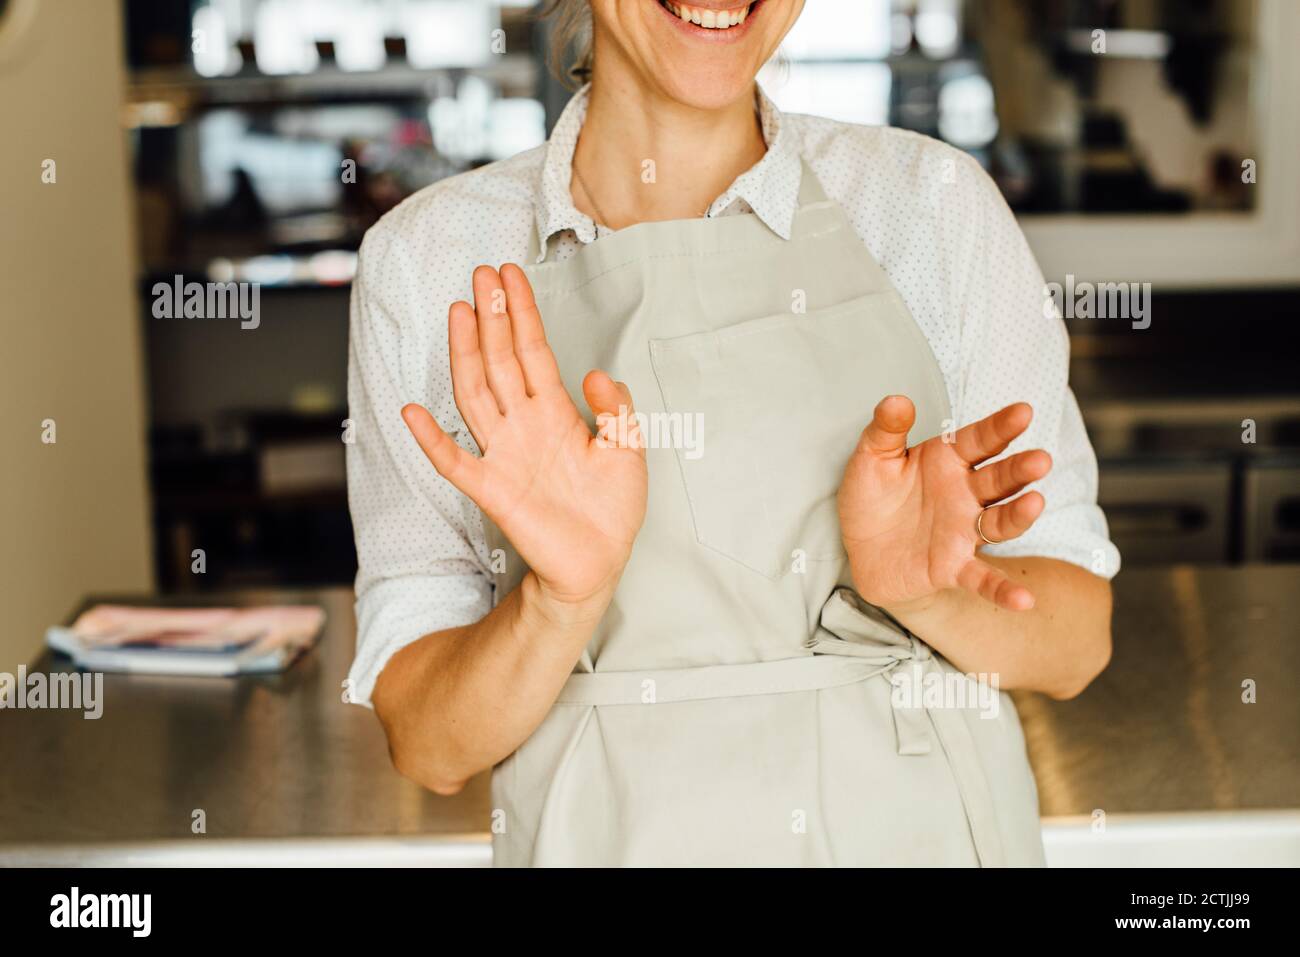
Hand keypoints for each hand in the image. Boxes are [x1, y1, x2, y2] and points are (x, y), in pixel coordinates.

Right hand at [401, 264, 647, 608]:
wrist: (600, 562)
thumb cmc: (611, 508)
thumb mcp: (627, 449)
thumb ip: (615, 409)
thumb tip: (595, 372)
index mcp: (555, 412)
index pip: (533, 352)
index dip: (522, 314)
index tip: (510, 275)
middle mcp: (524, 425)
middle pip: (501, 361)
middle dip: (492, 317)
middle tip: (482, 275)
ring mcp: (504, 454)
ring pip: (477, 394)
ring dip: (466, 354)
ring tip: (459, 312)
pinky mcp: (493, 491)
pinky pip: (455, 462)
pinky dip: (432, 440)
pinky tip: (413, 412)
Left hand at [837, 396, 1050, 611]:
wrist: (863, 551)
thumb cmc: (874, 497)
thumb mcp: (871, 458)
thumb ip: (885, 430)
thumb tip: (896, 399)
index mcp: (948, 460)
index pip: (980, 440)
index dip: (1001, 426)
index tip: (1023, 411)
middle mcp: (965, 494)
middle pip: (998, 480)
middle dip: (1019, 470)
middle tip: (1040, 460)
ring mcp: (963, 531)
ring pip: (999, 523)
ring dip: (1019, 515)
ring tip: (1035, 503)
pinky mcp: (954, 567)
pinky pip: (982, 579)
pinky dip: (1002, 590)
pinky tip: (1024, 602)